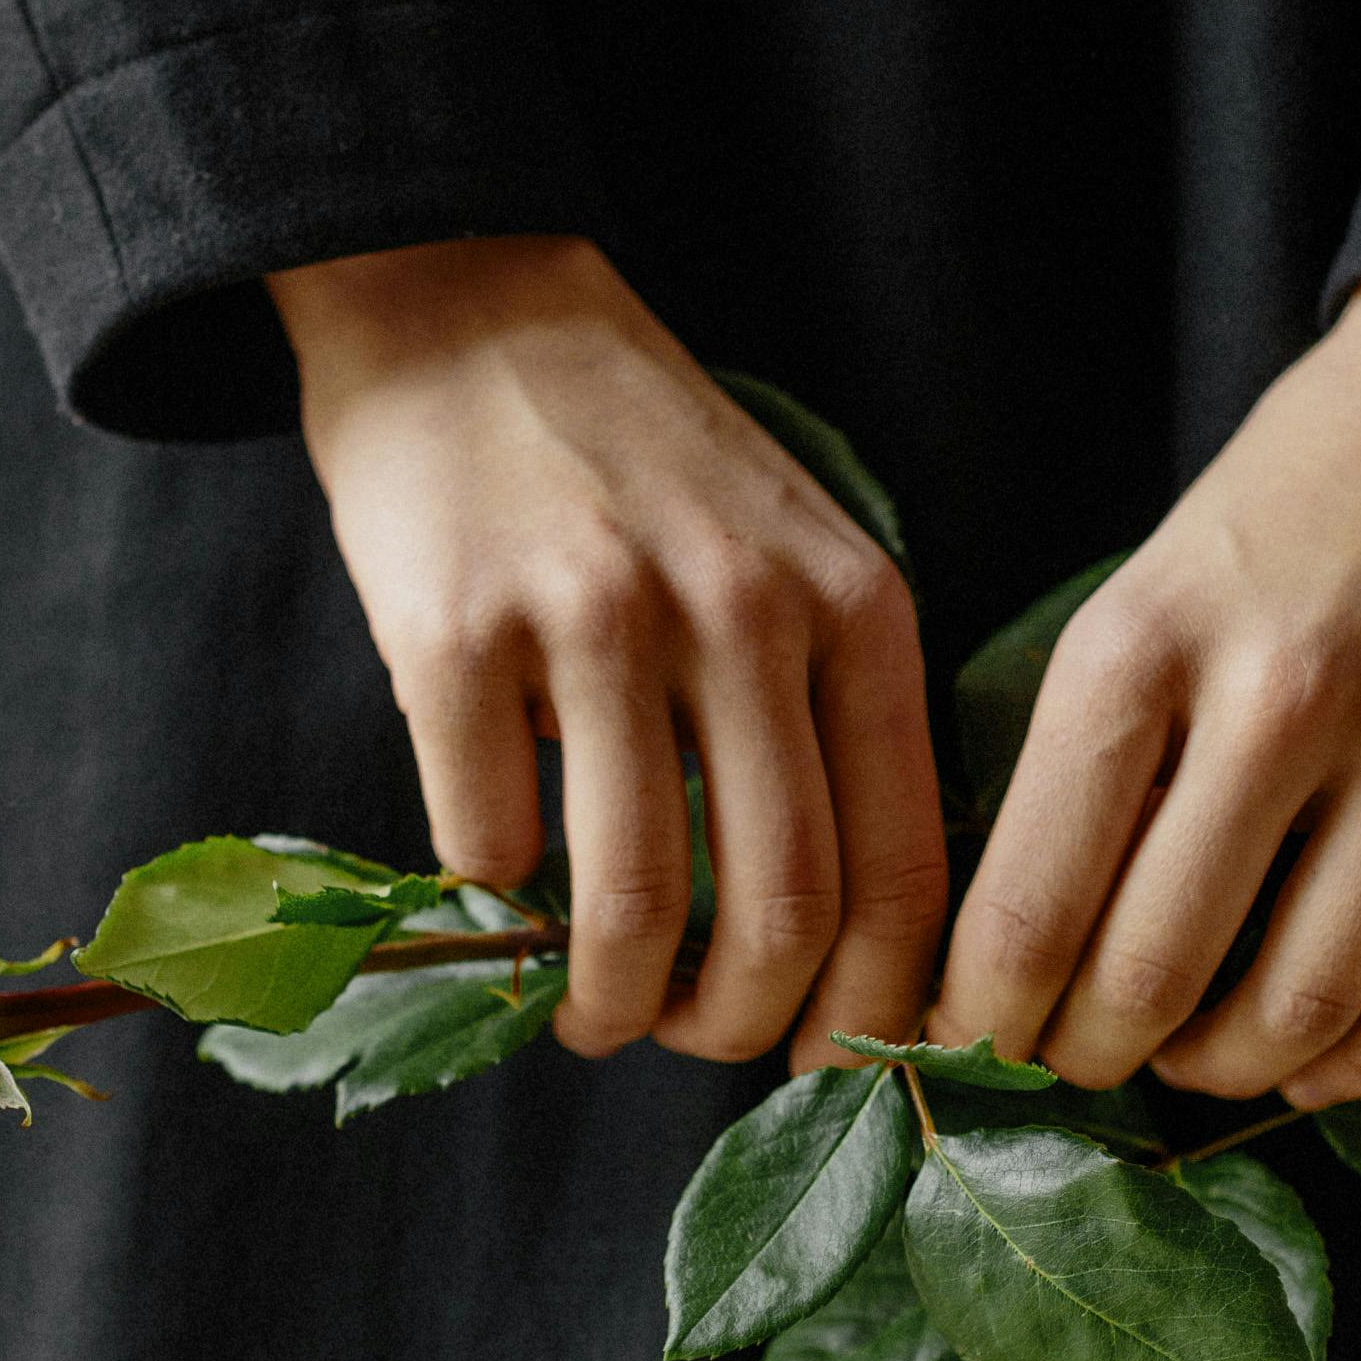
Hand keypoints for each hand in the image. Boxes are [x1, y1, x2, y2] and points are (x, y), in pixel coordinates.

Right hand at [267, 236, 945, 1061]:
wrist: (466, 304)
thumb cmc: (637, 460)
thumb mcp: (789, 555)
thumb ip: (825, 716)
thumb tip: (836, 950)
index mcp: (852, 605)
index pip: (906, 869)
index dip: (871, 1010)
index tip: (822, 1056)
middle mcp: (741, 607)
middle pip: (787, 908)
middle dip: (742, 1029)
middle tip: (694, 1043)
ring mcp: (595, 615)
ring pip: (638, 899)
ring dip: (617, 1004)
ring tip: (597, 1013)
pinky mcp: (454, 630)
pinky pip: (491, 836)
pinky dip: (498, 900)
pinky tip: (502, 886)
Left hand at [936, 256, 1360, 1106]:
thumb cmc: (1299, 494)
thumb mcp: (1149, 588)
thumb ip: (1095, 756)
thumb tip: (1022, 952)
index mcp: (1141, 644)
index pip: (1030, 902)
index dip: (986, 1019)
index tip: (973, 1047)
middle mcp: (1279, 697)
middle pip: (1152, 974)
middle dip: (1092, 1058)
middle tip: (1080, 1064)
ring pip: (1301, 1004)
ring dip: (1225, 1070)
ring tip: (1195, 1059)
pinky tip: (1318, 1060)